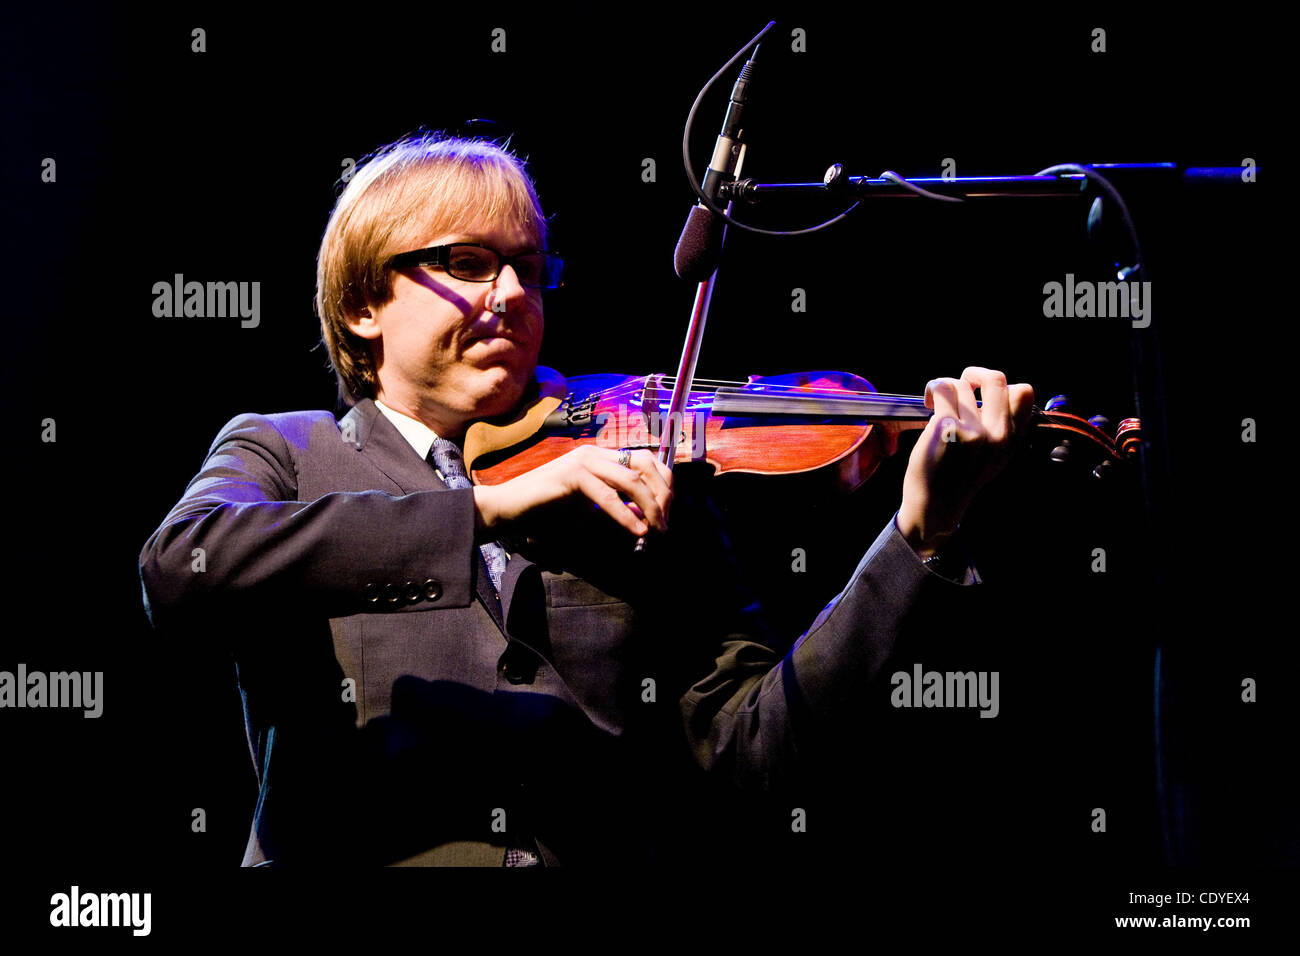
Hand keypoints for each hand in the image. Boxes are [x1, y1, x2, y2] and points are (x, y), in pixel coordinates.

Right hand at [473, 445, 672, 538]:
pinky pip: (607, 496)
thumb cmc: (545, 511)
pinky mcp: (572, 475)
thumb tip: (647, 520)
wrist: (507, 508)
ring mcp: (583, 461)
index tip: (666, 514)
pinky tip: (636, 530)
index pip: (647, 461)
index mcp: (602, 457)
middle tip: (665, 525)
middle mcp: (596, 453)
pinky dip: (626, 515)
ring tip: (656, 531)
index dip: (663, 486)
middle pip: (646, 465)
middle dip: (662, 496)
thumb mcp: (589, 509)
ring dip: (649, 507)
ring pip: (631, 480)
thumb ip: (618, 508)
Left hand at [897, 366, 1033, 556]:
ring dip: (946, 388)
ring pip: (962, 384)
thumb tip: (999, 390)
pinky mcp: (946, 428)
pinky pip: (941, 390)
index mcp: (1010, 439)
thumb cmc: (960, 477)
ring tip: (937, 401)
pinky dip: (933, 391)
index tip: (985, 394)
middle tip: (962, 384)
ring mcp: (972, 431)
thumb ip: (1002, 427)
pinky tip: (929, 402)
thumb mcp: (995, 457)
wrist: (935, 505)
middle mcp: (996, 435)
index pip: (1024, 393)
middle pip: (996, 379)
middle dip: (975, 374)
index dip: (1003, 386)